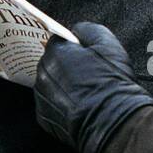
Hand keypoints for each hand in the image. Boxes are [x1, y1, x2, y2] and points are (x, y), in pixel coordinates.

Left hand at [33, 23, 152, 152]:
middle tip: (87, 75)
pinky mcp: (43, 117)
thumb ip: (89, 30)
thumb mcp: (109, 45)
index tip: (85, 56)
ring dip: (62, 85)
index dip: (73, 47)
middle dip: (65, 66)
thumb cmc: (112, 83)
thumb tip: (78, 30)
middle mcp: (43, 73)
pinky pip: (49, 104)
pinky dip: (61, 104)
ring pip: (49, 84)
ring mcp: (41, 96)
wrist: (112, 123)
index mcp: (56, 52)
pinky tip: (78, 107)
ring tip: (84, 93)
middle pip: (51, 62)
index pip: (58, 41)